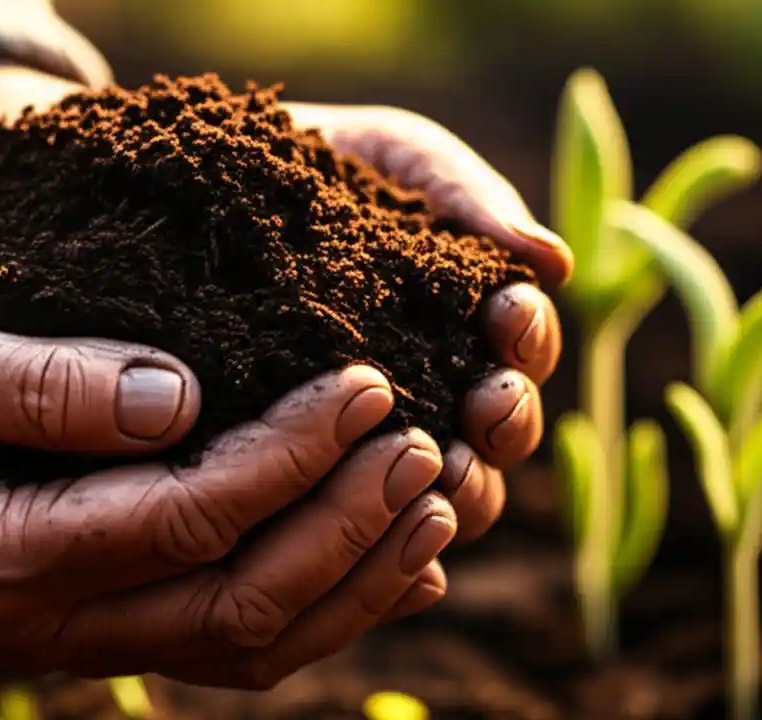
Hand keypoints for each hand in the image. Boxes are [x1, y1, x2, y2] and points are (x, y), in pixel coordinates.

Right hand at [0, 285, 456, 687]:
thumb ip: (42, 387)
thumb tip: (184, 396)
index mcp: (6, 560)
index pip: (190, 520)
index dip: (292, 457)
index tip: (367, 383)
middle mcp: (52, 625)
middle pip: (241, 599)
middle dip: (347, 525)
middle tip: (423, 445)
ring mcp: (82, 634)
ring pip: (252, 637)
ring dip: (355, 577)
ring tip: (436, 501)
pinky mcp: (103, 612)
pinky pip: (233, 634)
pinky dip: (323, 603)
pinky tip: (392, 560)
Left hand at [286, 102, 566, 560]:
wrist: (204, 187)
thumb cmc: (318, 168)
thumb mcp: (395, 159)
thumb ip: (469, 196)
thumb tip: (557, 260)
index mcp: (467, 324)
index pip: (523, 351)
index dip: (528, 338)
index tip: (508, 313)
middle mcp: (434, 392)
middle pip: (500, 435)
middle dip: (508, 419)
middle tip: (487, 402)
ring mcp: (373, 441)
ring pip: (446, 493)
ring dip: (463, 486)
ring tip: (440, 467)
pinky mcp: (309, 474)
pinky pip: (363, 525)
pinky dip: (385, 528)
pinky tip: (373, 513)